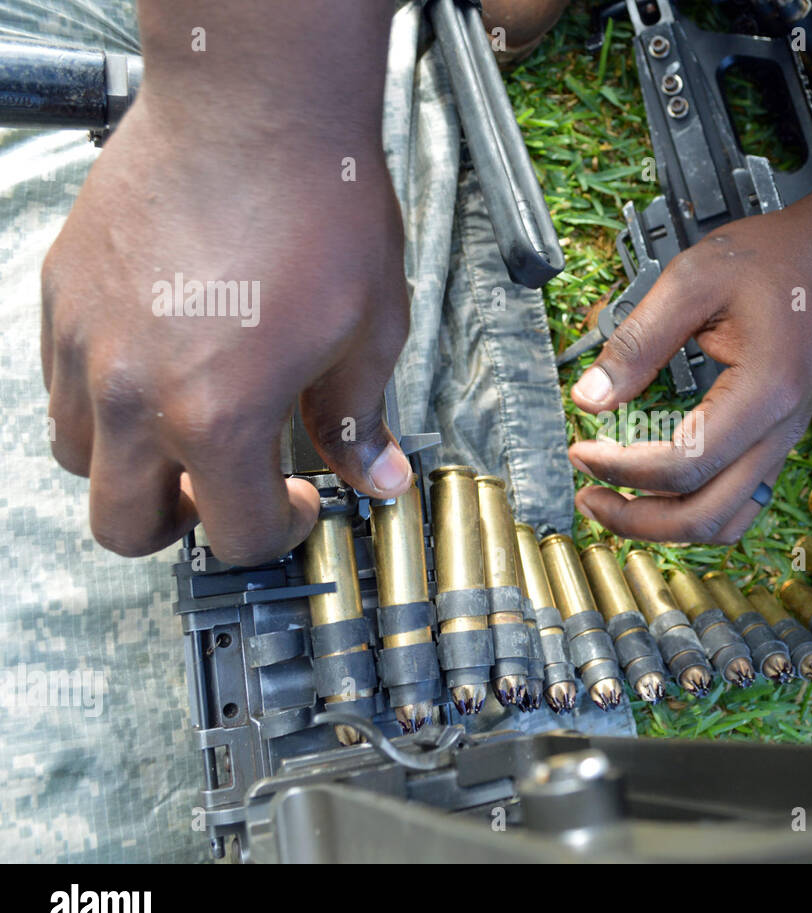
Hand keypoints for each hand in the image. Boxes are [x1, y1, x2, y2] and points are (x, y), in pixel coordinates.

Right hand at [41, 95, 411, 563]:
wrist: (254, 105)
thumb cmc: (320, 208)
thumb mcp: (367, 331)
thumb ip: (359, 420)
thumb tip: (378, 478)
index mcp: (218, 415)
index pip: (232, 534)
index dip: (276, 533)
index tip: (295, 505)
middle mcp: (132, 392)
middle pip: (124, 526)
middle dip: (184, 525)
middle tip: (231, 488)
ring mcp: (83, 343)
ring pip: (78, 459)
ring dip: (134, 466)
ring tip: (190, 426)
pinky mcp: (60, 294)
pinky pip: (60, 385)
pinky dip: (104, 403)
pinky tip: (160, 366)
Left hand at [567, 194, 811, 542]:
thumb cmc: (770, 261)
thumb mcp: (691, 280)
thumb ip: (638, 341)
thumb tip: (589, 398)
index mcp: (766, 391)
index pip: (685, 464)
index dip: (622, 469)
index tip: (579, 449)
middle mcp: (781, 431)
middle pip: (707, 515)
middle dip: (637, 519)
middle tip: (585, 494)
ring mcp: (783, 444)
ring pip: (725, 522)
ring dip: (664, 527)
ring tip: (612, 502)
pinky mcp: (775, 444)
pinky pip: (737, 505)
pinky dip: (692, 513)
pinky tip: (654, 494)